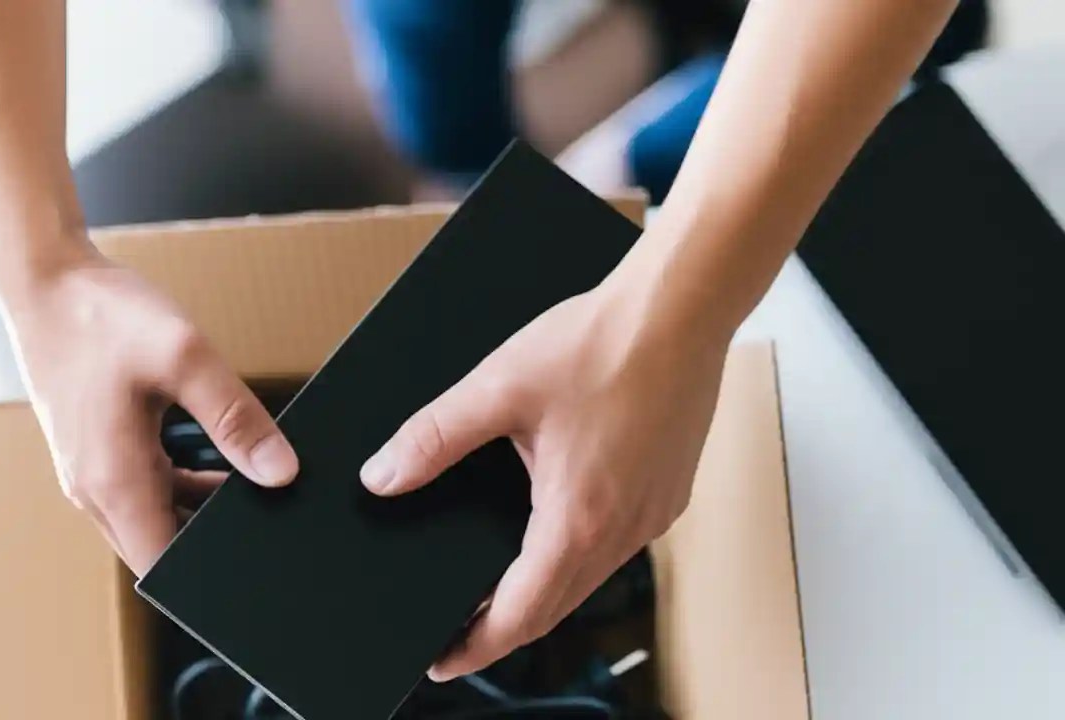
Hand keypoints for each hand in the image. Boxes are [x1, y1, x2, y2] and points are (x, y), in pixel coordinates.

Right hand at [0, 239, 298, 574]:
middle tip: (271, 519)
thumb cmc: (107, 317)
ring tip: (258, 490)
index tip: (255, 560)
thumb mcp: (186, 358)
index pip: (161, 566)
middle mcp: (95, 490)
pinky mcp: (98, 452)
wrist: (47, 283)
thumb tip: (281, 473)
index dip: (208, 576)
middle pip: (160, 548)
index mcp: (113, 482)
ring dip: (201, 513)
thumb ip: (237, 418)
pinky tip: (228, 465)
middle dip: (213, 544)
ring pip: (155, 520)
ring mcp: (92, 473)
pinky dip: (185, 488)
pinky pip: (147, 491)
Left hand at [359, 282, 727, 680]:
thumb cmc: (601, 342)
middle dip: (503, 626)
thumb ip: (434, 438)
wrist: (683, 305)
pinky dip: (576, 555)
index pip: (521, 616)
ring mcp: (655, 514)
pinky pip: (616, 545)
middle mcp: (625, 530)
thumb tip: (382, 478)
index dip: (475, 646)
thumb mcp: (498, 388)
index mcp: (578, 519)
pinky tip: (551, 526)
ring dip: (542, 590)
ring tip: (496, 583)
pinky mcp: (669, 492)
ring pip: (589, 579)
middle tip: (456, 630)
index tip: (441, 660)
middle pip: (556, 608)